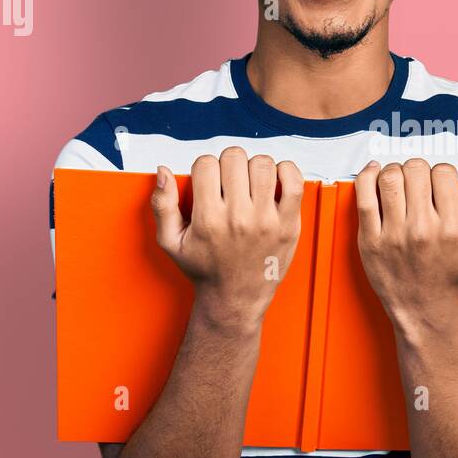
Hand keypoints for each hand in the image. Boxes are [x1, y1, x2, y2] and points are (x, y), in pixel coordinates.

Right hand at [150, 146, 303, 326]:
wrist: (235, 298)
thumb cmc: (206, 270)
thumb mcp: (171, 243)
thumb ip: (163, 205)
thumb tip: (163, 171)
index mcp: (209, 219)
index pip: (206, 164)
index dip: (205, 168)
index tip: (208, 181)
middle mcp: (238, 218)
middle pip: (234, 158)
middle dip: (228, 164)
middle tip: (229, 181)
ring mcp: (267, 221)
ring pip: (263, 164)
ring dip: (254, 166)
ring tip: (250, 182)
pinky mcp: (289, 224)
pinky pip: (294, 182)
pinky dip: (287, 171)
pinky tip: (275, 179)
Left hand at [354, 157, 457, 326]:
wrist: (422, 309)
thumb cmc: (451, 278)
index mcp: (451, 228)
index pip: (443, 173)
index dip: (442, 171)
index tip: (439, 182)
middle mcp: (422, 229)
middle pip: (415, 170)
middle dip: (419, 169)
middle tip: (419, 181)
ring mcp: (393, 234)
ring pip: (389, 177)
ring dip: (395, 171)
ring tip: (399, 181)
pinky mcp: (369, 240)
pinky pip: (364, 197)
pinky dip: (366, 177)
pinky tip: (374, 172)